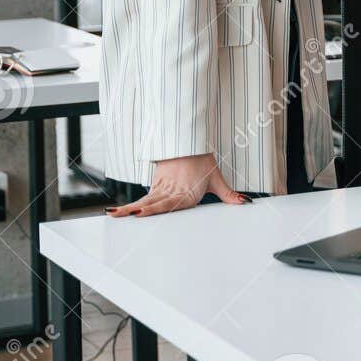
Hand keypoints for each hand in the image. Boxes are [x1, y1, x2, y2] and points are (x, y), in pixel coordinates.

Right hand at [105, 153, 246, 217]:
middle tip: (119, 216)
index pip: (166, 203)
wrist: (190, 143)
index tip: (139, 213)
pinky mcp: (156, 184)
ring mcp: (162, 188)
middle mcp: (172, 192)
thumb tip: (246, 203)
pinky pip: (144, 196)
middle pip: (151, 203)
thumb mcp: (217, 179)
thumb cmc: (203, 163)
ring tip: (114, 214)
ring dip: (128, 207)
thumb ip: (229, 195)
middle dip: (134, 210)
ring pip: (144, 200)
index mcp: (186, 194)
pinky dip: (132, 204)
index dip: (152, 209)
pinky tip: (120, 212)